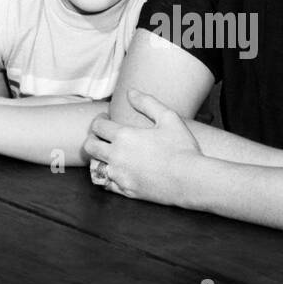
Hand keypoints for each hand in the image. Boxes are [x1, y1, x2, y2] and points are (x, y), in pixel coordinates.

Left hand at [82, 89, 201, 204]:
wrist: (192, 181)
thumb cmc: (182, 147)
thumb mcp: (168, 118)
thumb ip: (147, 102)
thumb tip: (130, 92)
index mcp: (124, 136)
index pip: (97, 126)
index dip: (99, 120)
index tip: (106, 120)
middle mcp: (117, 156)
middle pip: (90, 146)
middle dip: (93, 138)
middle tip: (102, 137)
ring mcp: (120, 175)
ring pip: (95, 166)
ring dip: (99, 158)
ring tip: (108, 154)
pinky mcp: (126, 191)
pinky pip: (106, 184)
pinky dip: (107, 177)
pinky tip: (116, 171)